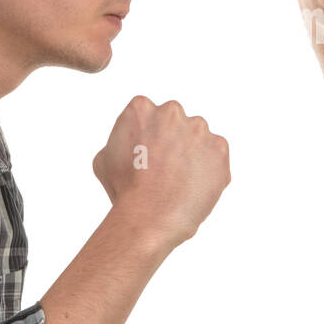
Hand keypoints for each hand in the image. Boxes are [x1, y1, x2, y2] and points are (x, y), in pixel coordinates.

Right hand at [91, 96, 230, 248]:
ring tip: (179, 181)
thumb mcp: (104, 159)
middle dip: (172, 141)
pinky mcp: (219, 148)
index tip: (145, 156)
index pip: (148, 114)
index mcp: (141, 107)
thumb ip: (121, 139)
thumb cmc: (124, 190)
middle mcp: (172, 111)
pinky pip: (216, 155)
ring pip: (198, 138)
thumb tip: (130, 139)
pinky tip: (193, 185)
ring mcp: (199, 128)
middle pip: (175, 122)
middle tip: (163, 169)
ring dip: (192, 153)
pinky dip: (210, 169)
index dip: (147, 138)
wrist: (150, 215)